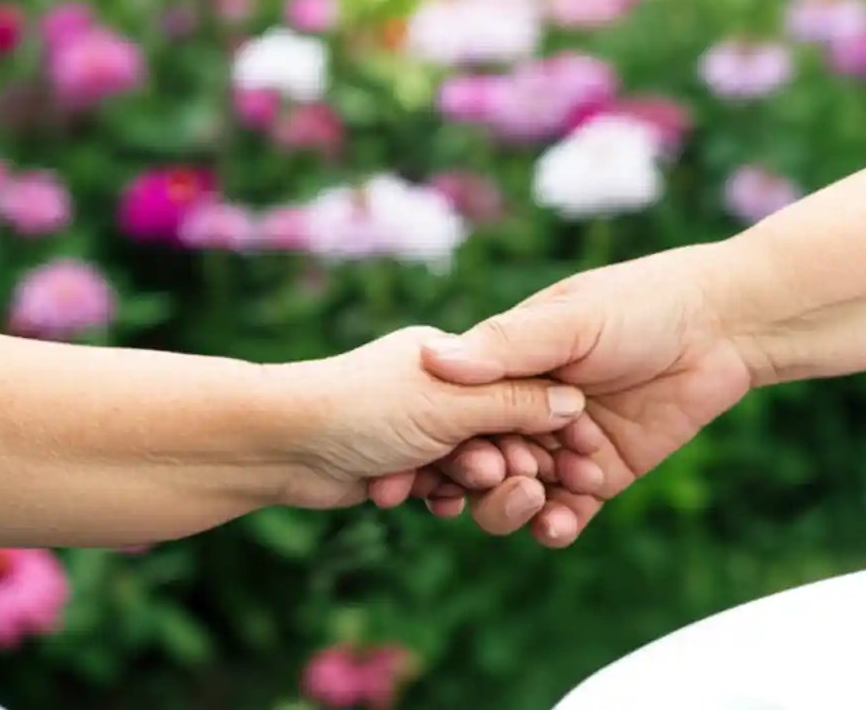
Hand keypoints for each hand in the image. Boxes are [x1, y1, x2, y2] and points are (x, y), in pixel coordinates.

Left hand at [274, 326, 586, 508]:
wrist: (281, 439)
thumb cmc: (364, 406)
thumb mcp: (451, 405)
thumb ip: (515, 404)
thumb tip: (573, 405)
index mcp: (456, 359)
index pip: (522, 391)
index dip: (553, 425)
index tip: (583, 455)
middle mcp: (440, 388)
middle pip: (501, 429)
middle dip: (516, 459)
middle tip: (528, 485)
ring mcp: (417, 426)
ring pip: (470, 461)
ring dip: (477, 481)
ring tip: (474, 489)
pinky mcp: (398, 463)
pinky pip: (437, 482)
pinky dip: (442, 494)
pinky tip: (438, 504)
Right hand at [392, 243, 764, 546]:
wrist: (723, 326)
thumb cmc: (642, 303)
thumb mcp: (570, 319)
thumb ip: (506, 346)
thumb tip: (432, 360)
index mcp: (508, 368)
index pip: (458, 414)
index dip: (442, 442)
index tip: (433, 463)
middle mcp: (528, 410)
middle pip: (484, 461)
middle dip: (486, 476)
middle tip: (501, 473)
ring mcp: (565, 446)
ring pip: (521, 493)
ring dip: (519, 503)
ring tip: (536, 499)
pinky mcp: (603, 475)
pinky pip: (568, 512)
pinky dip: (556, 524)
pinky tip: (558, 523)